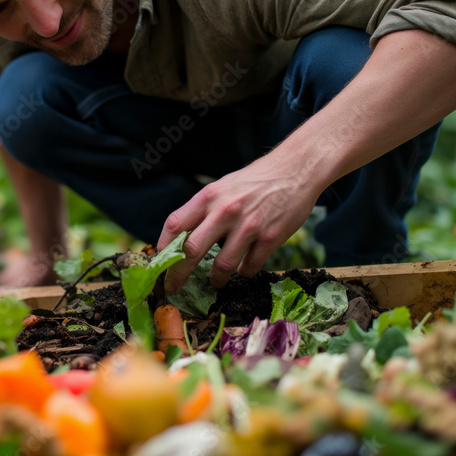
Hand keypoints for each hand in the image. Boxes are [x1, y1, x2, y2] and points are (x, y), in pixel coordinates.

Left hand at [159, 154, 319, 292]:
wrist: (296, 169)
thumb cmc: (256, 179)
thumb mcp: (223, 186)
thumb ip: (203, 209)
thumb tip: (181, 238)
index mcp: (208, 196)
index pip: (175, 224)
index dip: (162, 248)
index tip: (159, 263)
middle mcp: (224, 211)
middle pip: (191, 251)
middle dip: (178, 274)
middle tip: (173, 286)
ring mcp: (248, 225)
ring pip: (221, 265)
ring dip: (216, 278)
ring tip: (216, 280)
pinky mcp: (270, 237)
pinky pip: (249, 267)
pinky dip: (244, 272)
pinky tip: (244, 267)